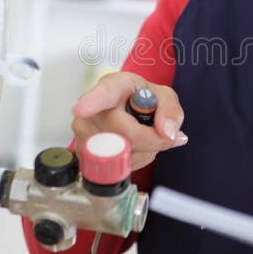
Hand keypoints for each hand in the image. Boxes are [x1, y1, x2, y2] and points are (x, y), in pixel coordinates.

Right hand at [71, 72, 187, 169]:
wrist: (127, 112)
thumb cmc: (142, 101)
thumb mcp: (163, 97)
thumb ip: (171, 110)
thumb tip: (168, 133)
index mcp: (114, 86)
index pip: (103, 94)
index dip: (92, 102)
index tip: (81, 109)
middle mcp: (92, 108)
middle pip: (127, 134)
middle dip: (151, 139)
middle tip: (158, 130)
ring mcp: (84, 132)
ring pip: (124, 154)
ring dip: (142, 151)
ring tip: (139, 134)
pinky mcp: (83, 153)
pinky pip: (115, 166)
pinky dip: (131, 161)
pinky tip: (129, 146)